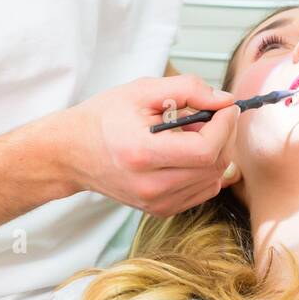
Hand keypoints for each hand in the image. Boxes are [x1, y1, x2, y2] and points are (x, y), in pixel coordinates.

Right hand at [62, 74, 240, 217]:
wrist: (72, 152)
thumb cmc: (104, 117)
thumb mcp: (142, 90)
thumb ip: (187, 90)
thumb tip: (225, 100)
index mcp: (143, 154)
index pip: (205, 149)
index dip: (225, 126)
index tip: (226, 107)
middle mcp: (151, 186)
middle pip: (214, 166)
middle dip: (224, 135)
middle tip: (213, 114)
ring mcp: (156, 202)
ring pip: (213, 180)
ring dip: (216, 152)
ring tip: (194, 131)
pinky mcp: (160, 209)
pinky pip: (203, 191)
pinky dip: (206, 169)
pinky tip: (188, 151)